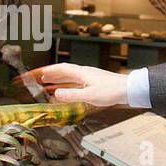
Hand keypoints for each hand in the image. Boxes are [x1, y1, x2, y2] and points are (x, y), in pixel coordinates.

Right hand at [15, 63, 129, 106]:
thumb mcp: (90, 96)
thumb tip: (55, 94)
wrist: (129, 89)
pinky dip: (65, 85)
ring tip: (46, 83)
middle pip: (62, 71)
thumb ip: (72, 95)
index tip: (37, 72)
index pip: (60, 69)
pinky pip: (74, 82)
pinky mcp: (92, 83)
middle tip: (38, 77)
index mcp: (81, 73)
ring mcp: (88, 77)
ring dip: (56, 79)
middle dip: (49, 74)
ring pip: (68, 76)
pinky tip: (63, 90)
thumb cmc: (112, 91)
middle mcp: (83, 73)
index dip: (47, 71)